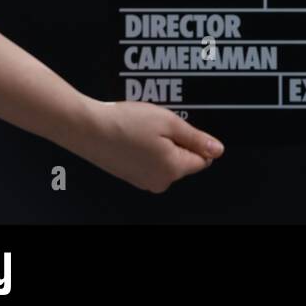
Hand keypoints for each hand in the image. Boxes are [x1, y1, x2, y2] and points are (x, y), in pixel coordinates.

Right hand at [71, 99, 223, 193]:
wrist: (88, 128)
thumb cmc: (126, 123)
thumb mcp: (170, 123)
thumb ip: (197, 139)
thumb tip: (217, 150)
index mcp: (172, 170)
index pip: (203, 159)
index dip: (195, 139)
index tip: (178, 127)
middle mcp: (159, 181)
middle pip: (185, 159)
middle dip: (177, 140)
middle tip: (159, 125)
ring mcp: (144, 181)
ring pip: (168, 159)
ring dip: (162, 143)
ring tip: (144, 129)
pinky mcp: (131, 176)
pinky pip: (151, 161)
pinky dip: (148, 147)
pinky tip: (135, 135)